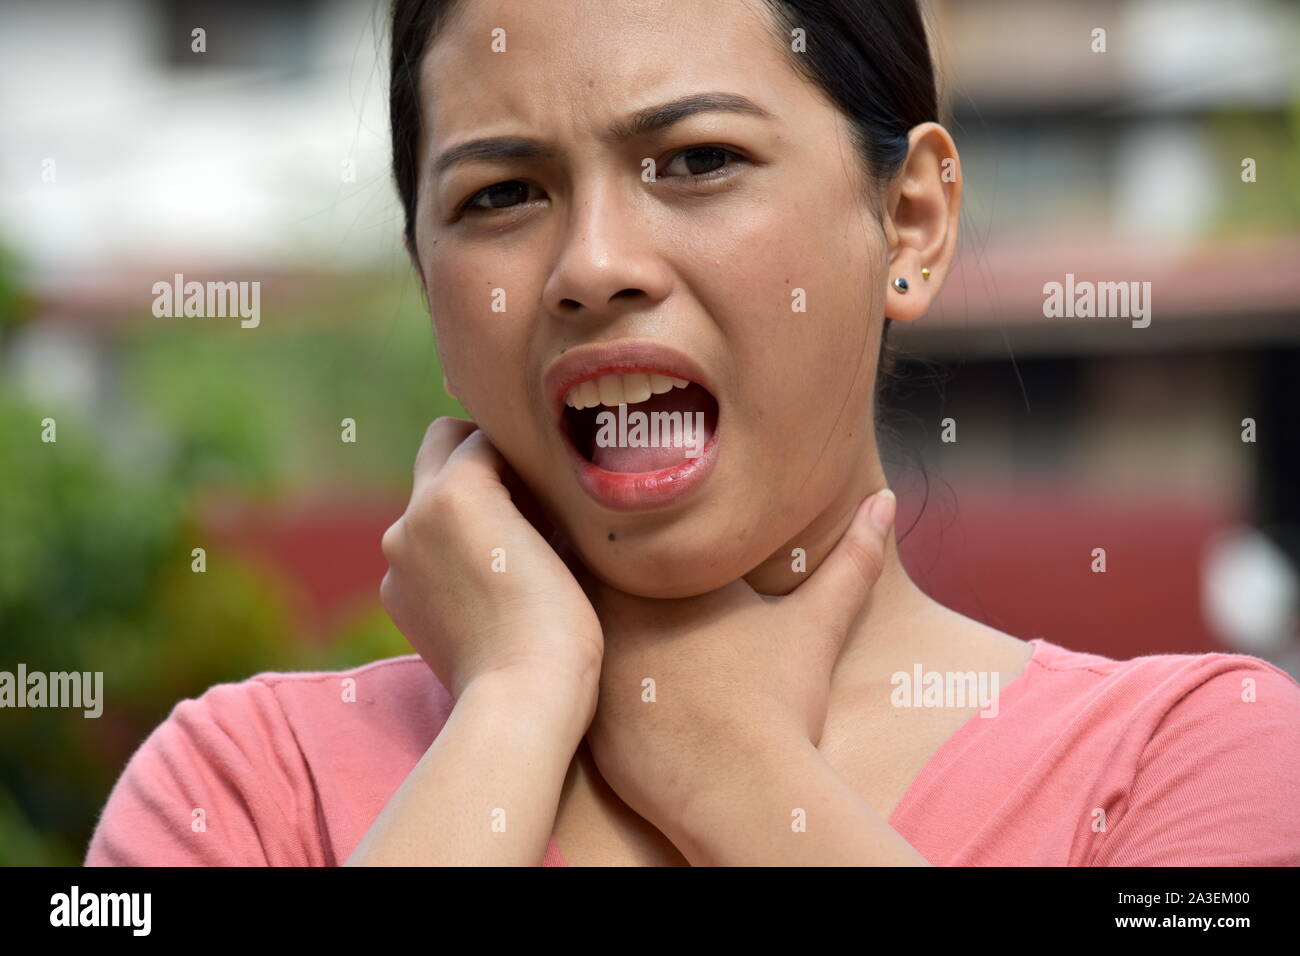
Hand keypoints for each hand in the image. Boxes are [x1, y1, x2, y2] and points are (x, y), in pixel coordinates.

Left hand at [380, 418, 602, 709]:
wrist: (520, 698)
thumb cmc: (559, 618)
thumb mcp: (556, 532)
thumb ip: (531, 488)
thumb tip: (526, 471)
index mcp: (453, 488)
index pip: (488, 433)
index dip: (523, 447)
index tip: (548, 468)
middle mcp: (412, 514)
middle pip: (441, 443)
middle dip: (477, 454)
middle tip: (522, 484)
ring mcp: (397, 557)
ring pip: (429, 500)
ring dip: (462, 505)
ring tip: (509, 540)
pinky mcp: (396, 595)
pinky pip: (421, 548)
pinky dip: (446, 550)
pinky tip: (485, 581)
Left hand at [578, 489, 896, 830]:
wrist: (744, 786)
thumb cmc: (780, 699)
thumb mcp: (818, 622)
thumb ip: (853, 559)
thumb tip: (887, 500)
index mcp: (666, 578)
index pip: (620, 537)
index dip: (629, 543)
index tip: (644, 555)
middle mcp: (617, 613)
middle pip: (585, 577)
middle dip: (596, 581)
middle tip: (624, 599)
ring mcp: (596, 666)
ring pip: (569, 629)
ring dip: (580, 630)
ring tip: (605, 647)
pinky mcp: (585, 715)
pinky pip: (570, 687)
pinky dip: (581, 685)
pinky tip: (607, 696)